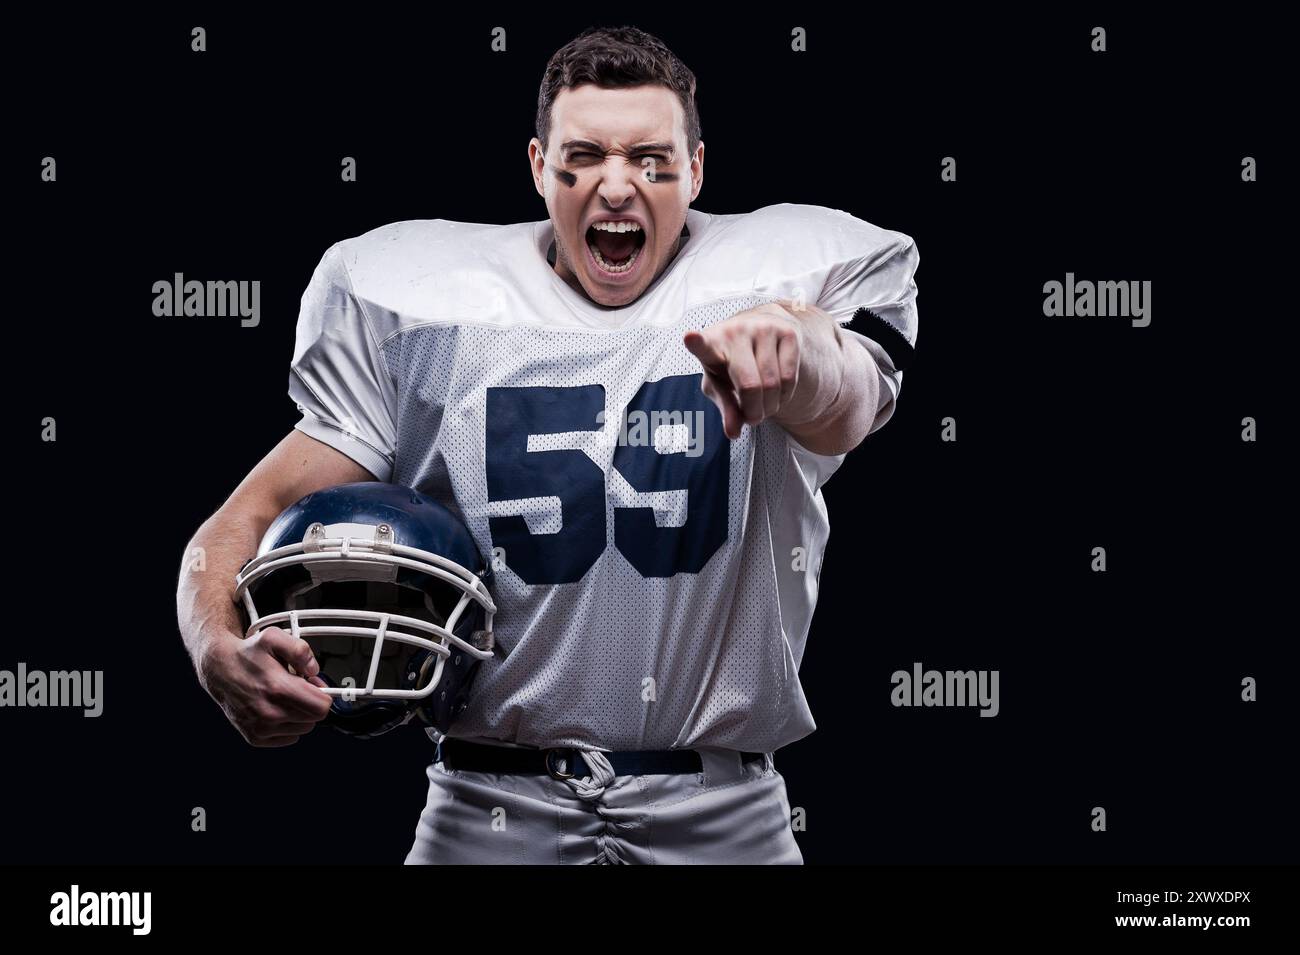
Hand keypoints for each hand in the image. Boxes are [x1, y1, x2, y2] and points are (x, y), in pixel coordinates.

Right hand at [197, 627, 331, 746]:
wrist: (220, 669)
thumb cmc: (248, 654)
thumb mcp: (275, 637)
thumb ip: (300, 650)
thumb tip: (314, 670)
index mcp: (277, 688)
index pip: (322, 707)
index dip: (324, 694)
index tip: (315, 685)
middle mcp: (268, 713)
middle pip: (315, 718)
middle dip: (312, 702)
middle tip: (298, 687)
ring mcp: (261, 729)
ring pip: (303, 729)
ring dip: (300, 713)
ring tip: (284, 696)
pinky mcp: (255, 737)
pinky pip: (289, 737)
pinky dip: (287, 724)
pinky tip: (275, 707)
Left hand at [683, 303, 801, 439]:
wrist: (763, 330)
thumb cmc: (733, 363)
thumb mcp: (721, 385)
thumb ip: (725, 408)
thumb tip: (733, 432)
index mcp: (711, 343)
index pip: (703, 345)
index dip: (697, 343)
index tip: (690, 338)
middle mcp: (736, 331)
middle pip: (750, 386)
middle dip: (754, 412)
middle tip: (752, 418)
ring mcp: (764, 328)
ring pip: (773, 384)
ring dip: (770, 407)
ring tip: (763, 405)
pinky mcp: (788, 332)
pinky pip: (789, 377)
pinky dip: (785, 395)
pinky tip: (777, 392)